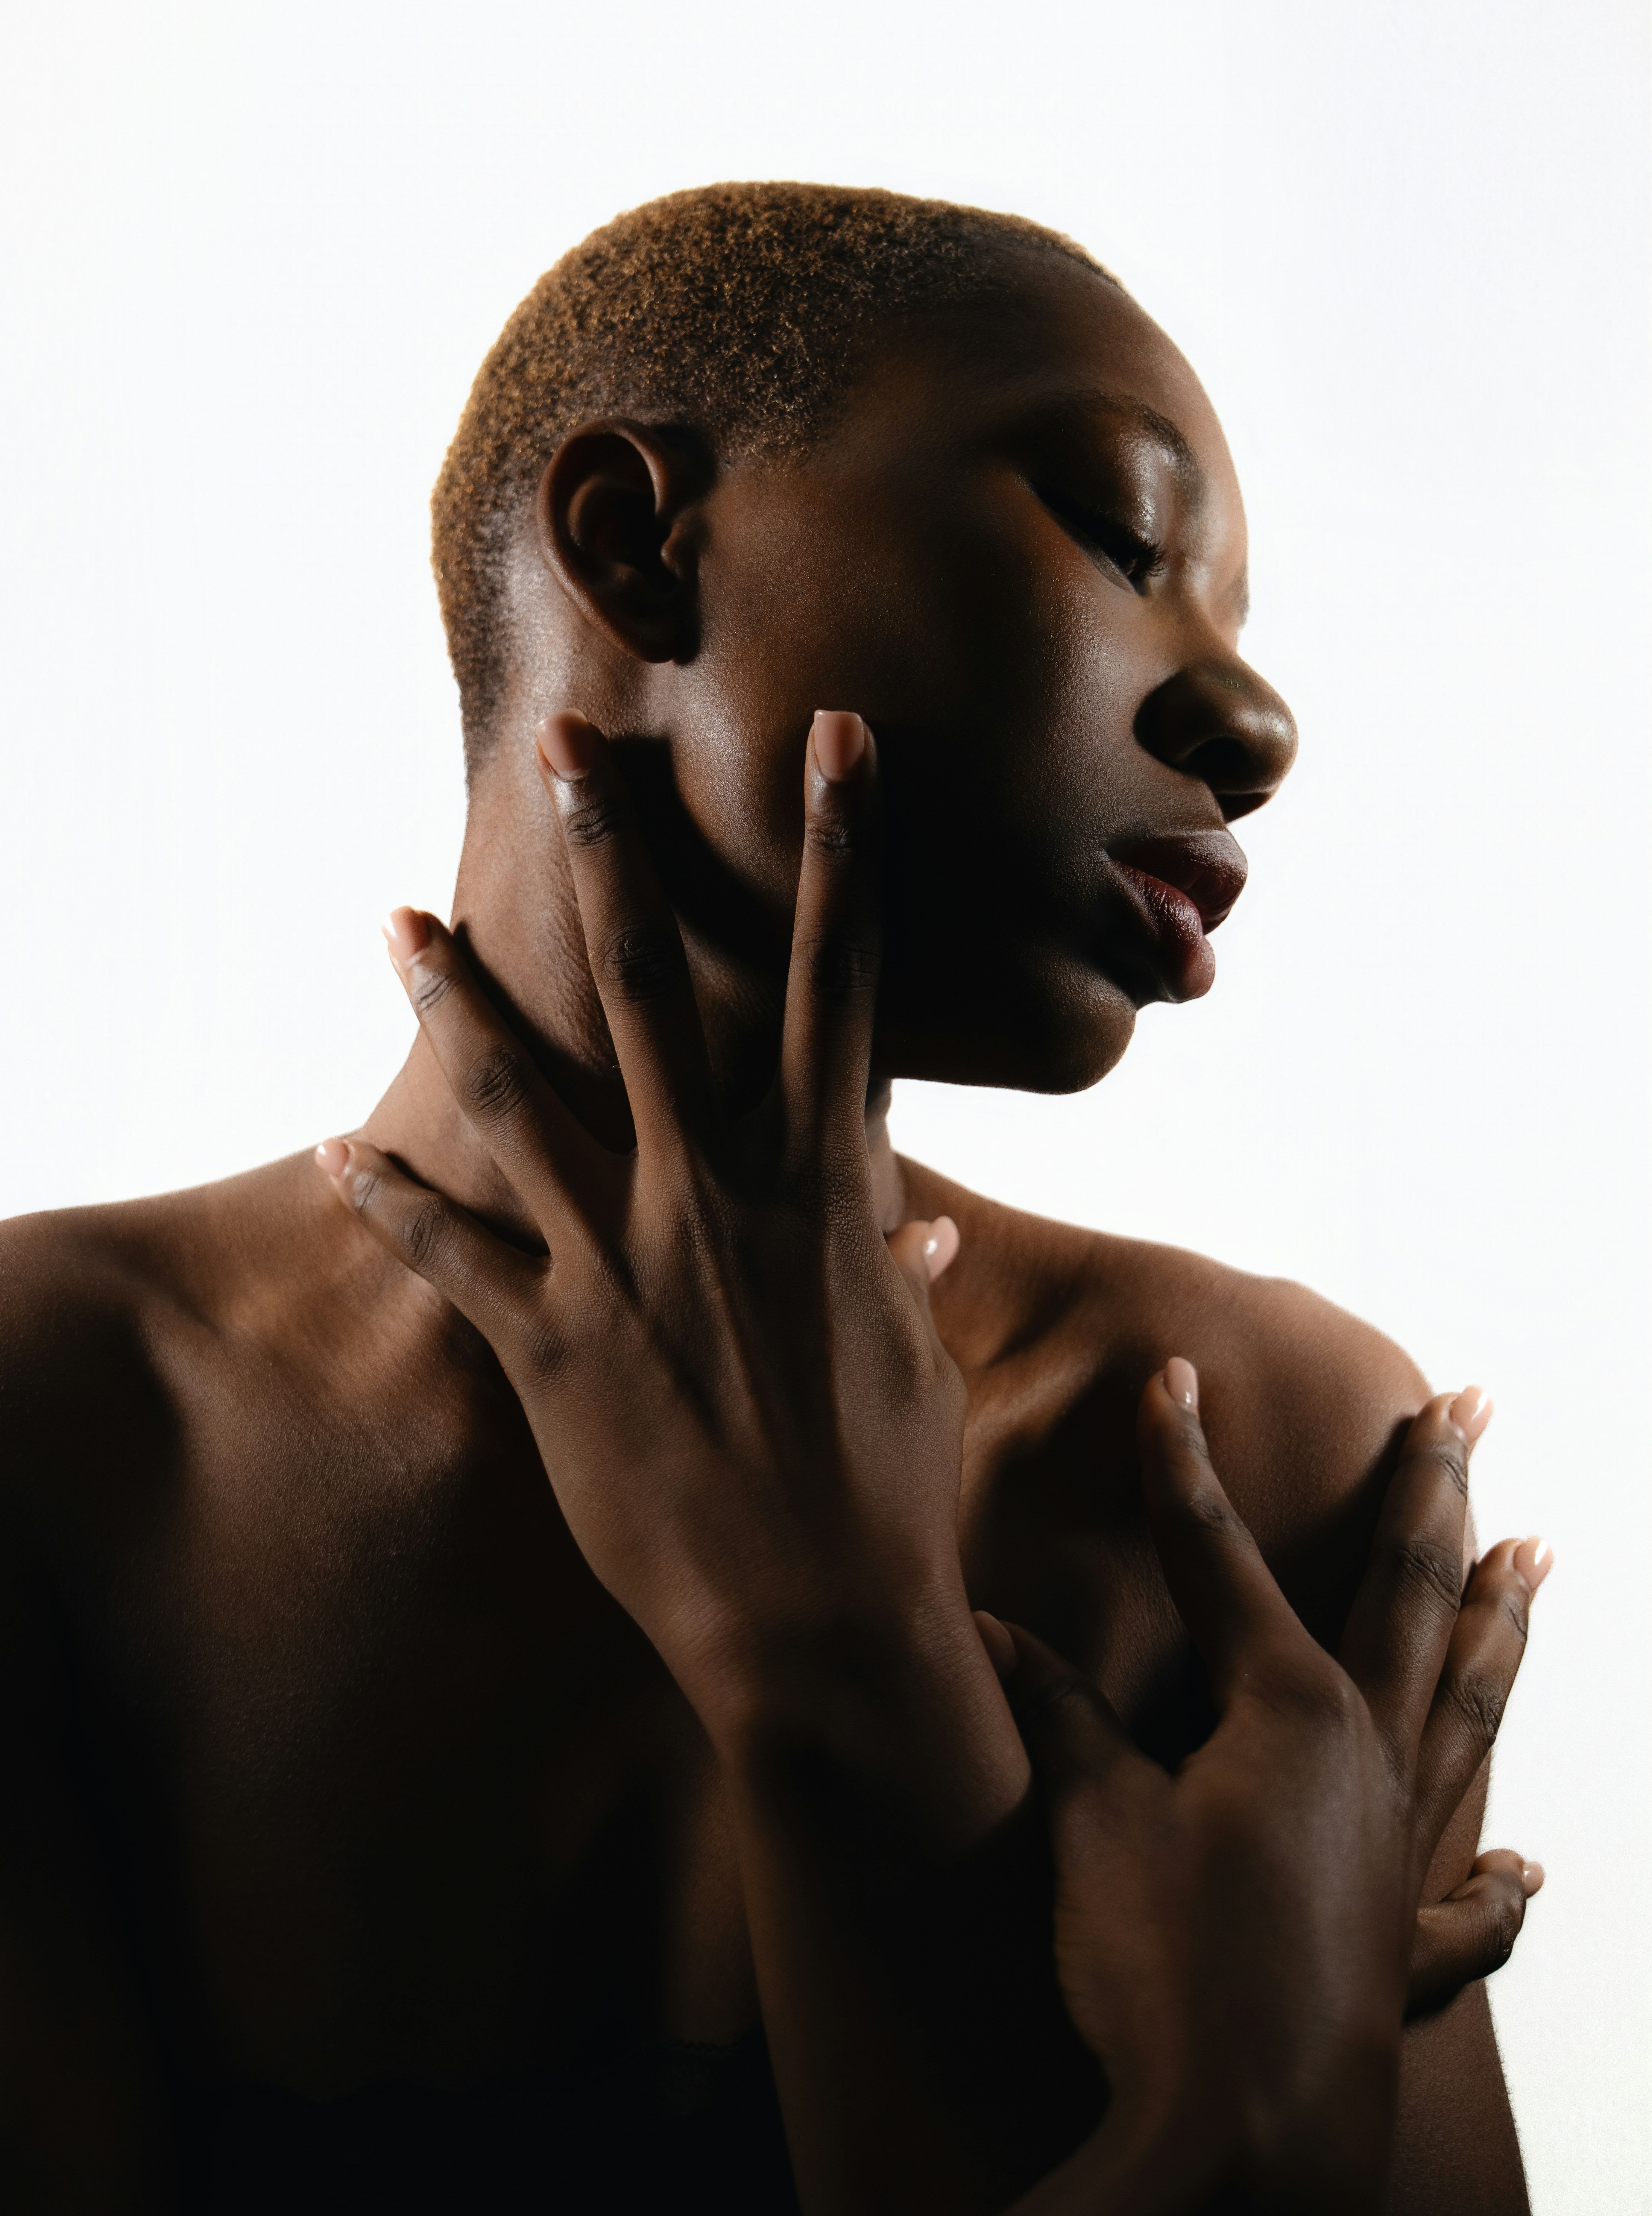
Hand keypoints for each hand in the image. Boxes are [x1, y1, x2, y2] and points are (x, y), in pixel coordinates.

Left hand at [319, 708, 1018, 1821]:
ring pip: (517, 1098)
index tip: (841, 741)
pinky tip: (334, 1151)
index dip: (844, 846)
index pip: (842, 975)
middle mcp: (714, 1194)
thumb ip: (889, 1266)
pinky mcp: (551, 1349)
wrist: (824, 1622)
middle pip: (657, 986)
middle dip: (615, 855)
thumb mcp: (908, 1353)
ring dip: (452, 1003)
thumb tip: (907, 1217)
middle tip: (571, 749)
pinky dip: (390, 1201)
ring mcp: (624, 1265)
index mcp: (821, 1180)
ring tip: (390, 921)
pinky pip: (451, 1256)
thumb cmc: (893, 1485)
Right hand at [987, 1362, 1547, 2214]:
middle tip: (1468, 1409)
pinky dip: (1494, 1890)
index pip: (1220, 1553)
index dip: (1184, 1464)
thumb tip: (998, 1631)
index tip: (1178, 1378)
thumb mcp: (1092, 1822)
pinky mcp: (1397, 1950)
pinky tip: (1527, 1869)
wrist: (1236, 2144)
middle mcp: (1364, 1763)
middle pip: (1406, 1596)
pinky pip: (1465, 1909)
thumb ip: (1057, 1716)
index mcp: (1288, 1713)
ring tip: (1539, 1558)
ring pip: (1465, 1711)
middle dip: (1432, 1493)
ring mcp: (1395, 1855)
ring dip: (1498, 1633)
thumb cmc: (1162, 1969)